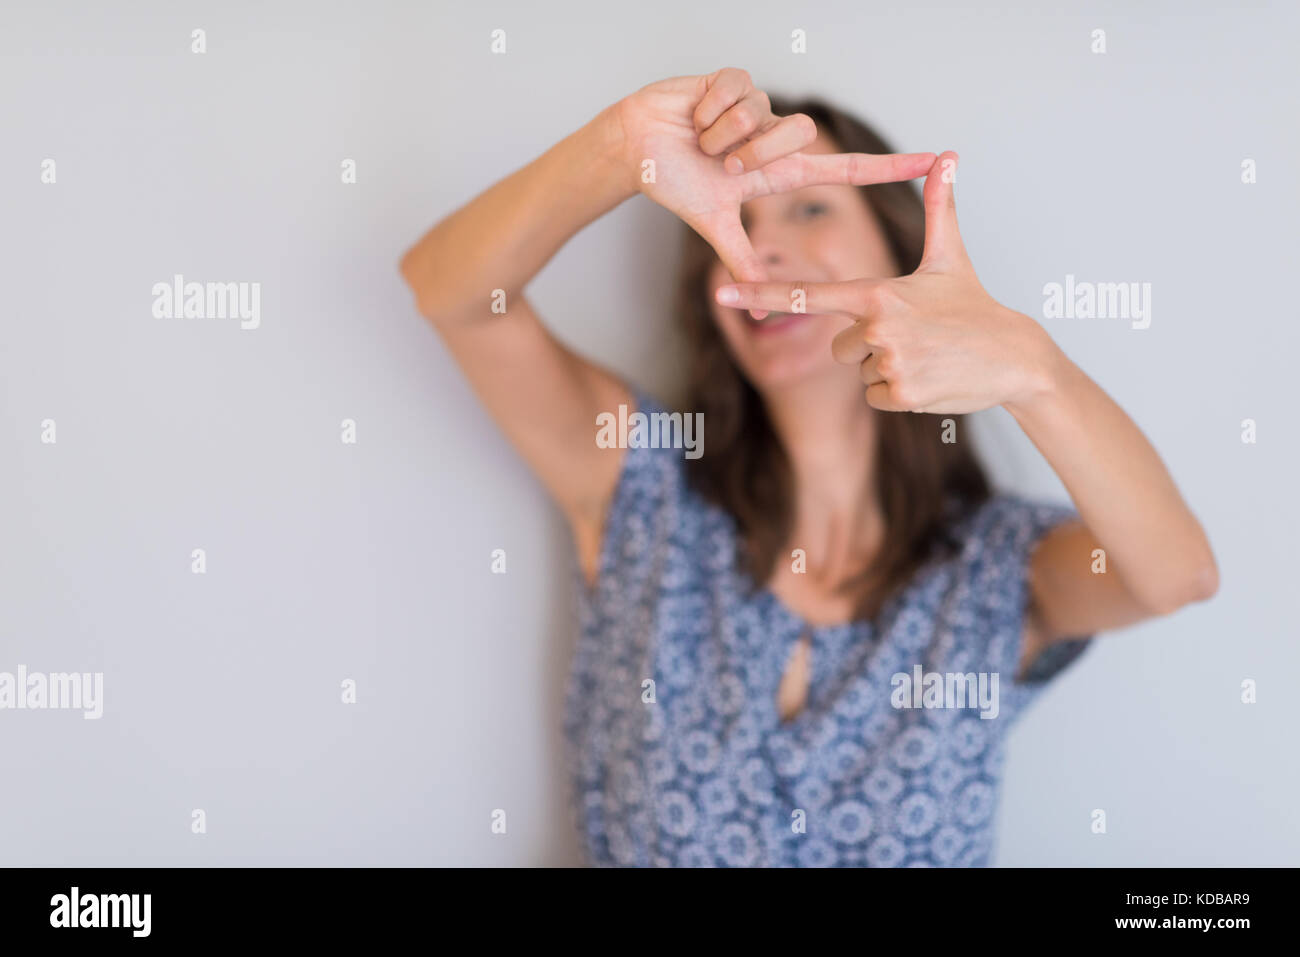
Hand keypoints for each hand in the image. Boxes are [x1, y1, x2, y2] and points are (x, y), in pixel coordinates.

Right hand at [610, 68, 935, 283]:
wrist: (635, 150)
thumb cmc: (674, 183)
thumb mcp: (714, 225)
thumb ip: (742, 262)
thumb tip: (759, 311)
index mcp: (780, 172)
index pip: (848, 169)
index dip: (891, 167)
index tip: (935, 161)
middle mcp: (776, 137)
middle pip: (799, 136)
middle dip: (754, 152)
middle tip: (722, 162)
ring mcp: (758, 107)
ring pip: (766, 114)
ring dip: (726, 133)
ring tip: (702, 140)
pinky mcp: (735, 80)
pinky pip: (738, 90)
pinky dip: (709, 110)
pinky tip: (695, 116)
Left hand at [714, 152, 1060, 412]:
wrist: (1014, 358)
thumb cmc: (975, 306)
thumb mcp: (952, 258)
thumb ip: (940, 208)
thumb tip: (949, 156)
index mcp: (878, 293)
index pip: (808, 295)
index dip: (760, 294)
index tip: (719, 291)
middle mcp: (877, 328)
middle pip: (839, 345)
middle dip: (868, 344)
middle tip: (912, 336)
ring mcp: (889, 362)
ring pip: (859, 371)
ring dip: (885, 368)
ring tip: (924, 355)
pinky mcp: (901, 395)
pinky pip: (875, 396)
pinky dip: (897, 393)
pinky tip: (927, 378)